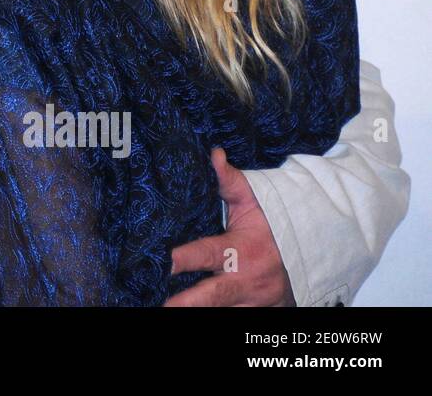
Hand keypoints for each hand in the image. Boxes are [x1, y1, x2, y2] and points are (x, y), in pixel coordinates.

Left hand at [164, 147, 293, 306]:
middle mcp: (244, 280)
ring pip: (220, 312)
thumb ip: (230, 181)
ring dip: (194, 312)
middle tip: (161, 306)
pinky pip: (230, 319)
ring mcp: (250, 303)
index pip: (206, 253)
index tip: (163, 261)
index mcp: (240, 250)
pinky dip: (208, 317)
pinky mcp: (252, 315)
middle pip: (211, 296)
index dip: (183, 258)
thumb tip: (214, 154)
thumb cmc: (274, 226)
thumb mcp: (253, 202)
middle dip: (186, 303)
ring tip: (164, 311)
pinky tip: (183, 313)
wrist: (311, 256)